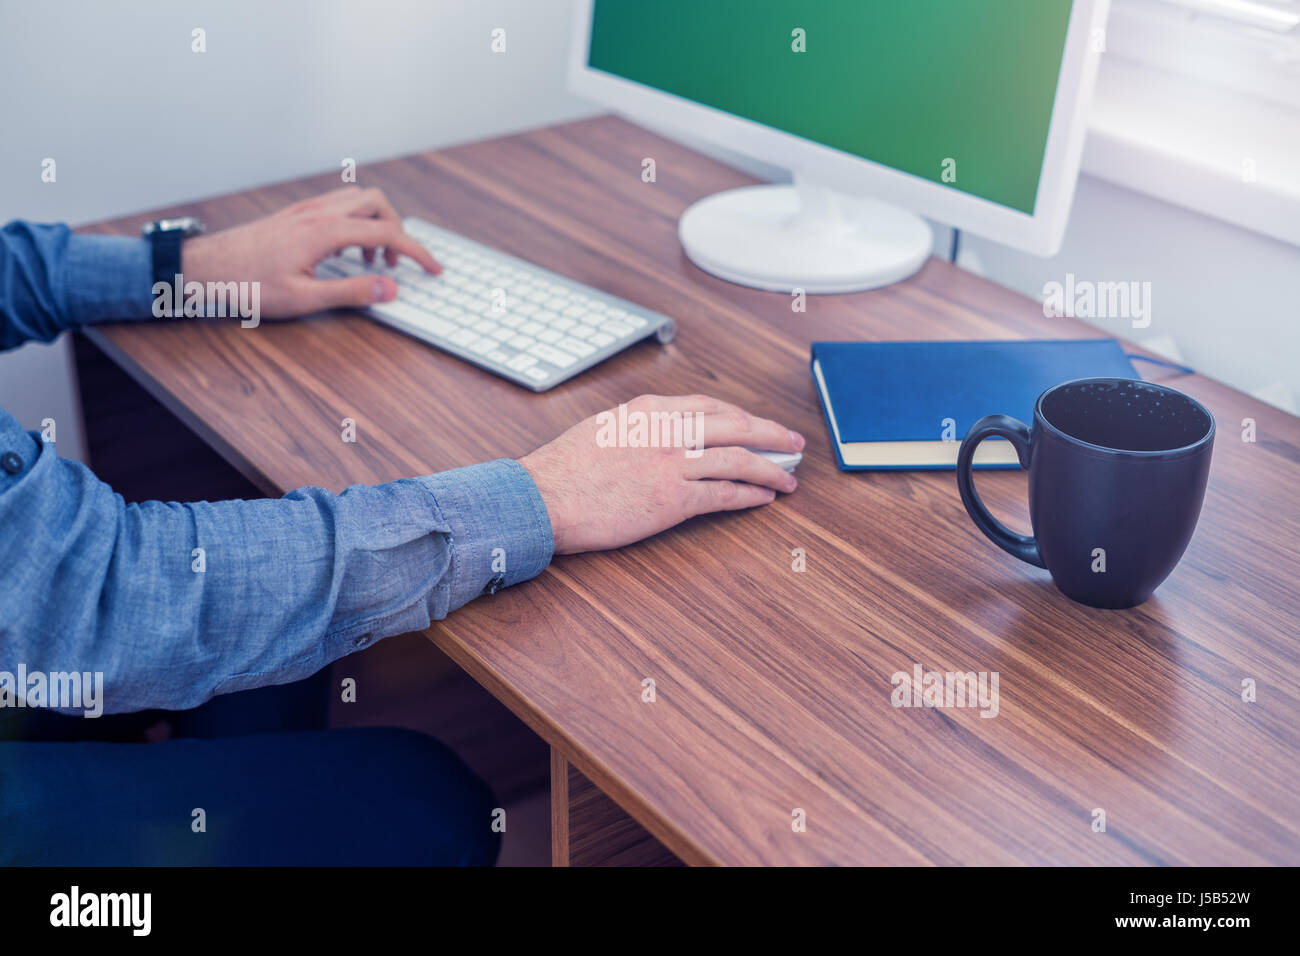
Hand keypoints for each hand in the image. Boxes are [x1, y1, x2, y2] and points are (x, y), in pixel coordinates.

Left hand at [182, 186, 439, 318]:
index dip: (416, 252)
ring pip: (358, 200)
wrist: (206, 268)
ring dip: (375, 226)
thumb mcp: (304, 298)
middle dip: (397, 232)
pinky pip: (338, 206)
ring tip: (371, 262)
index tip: (434, 268)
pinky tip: (344, 251)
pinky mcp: (295, 214)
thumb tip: (390, 288)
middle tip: (395, 265)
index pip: (387, 235)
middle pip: (378, 205)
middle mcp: (318, 213)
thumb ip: (352, 292)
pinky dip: (354, 224)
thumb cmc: (248, 285)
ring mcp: (305, 210)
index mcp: (325, 232)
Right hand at [519, 394, 804, 554]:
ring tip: (788, 478)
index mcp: (649, 409)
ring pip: (738, 459)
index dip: (741, 416)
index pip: (710, 405)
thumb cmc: (562, 469)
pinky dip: (749, 495)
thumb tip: (656, 431)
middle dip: (771, 434)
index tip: (756, 423)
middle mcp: (666, 430)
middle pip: (736, 426)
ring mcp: (672, 463)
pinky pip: (724, 494)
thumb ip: (636, 425)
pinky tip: (763, 498)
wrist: (541, 498)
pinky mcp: (672, 499)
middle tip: (793, 443)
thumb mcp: (601, 428)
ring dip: (770, 469)